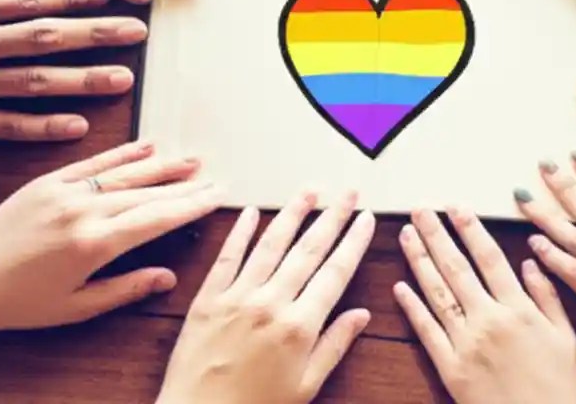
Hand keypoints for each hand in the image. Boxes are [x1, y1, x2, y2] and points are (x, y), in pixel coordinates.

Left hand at [0, 141, 222, 334]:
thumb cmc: (19, 303)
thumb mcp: (77, 308)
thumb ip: (125, 289)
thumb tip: (168, 278)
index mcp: (94, 245)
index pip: (156, 219)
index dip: (191, 207)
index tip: (216, 197)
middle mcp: (83, 211)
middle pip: (147, 193)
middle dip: (184, 185)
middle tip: (216, 177)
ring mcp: (64, 192)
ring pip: (124, 174)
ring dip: (161, 165)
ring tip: (192, 158)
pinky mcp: (46, 182)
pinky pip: (92, 163)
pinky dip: (121, 154)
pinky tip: (145, 146)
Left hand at [158, 192, 375, 403]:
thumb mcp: (306, 387)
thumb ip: (334, 346)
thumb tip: (362, 314)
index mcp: (300, 326)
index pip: (336, 272)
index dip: (354, 241)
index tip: (367, 218)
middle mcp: (270, 303)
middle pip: (309, 250)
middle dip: (332, 217)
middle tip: (348, 192)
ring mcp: (237, 297)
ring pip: (271, 244)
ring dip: (293, 214)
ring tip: (309, 191)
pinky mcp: (208, 299)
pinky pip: (228, 256)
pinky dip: (241, 232)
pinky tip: (252, 212)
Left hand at [394, 208, 575, 403]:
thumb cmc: (560, 388)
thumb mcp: (567, 338)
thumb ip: (548, 297)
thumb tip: (531, 260)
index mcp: (519, 309)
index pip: (490, 258)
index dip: (471, 229)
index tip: (456, 207)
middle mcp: (488, 320)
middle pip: (457, 268)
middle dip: (436, 234)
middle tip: (420, 209)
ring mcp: (465, 343)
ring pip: (437, 292)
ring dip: (419, 260)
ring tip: (405, 234)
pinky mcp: (450, 368)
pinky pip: (427, 331)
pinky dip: (412, 307)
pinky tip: (399, 285)